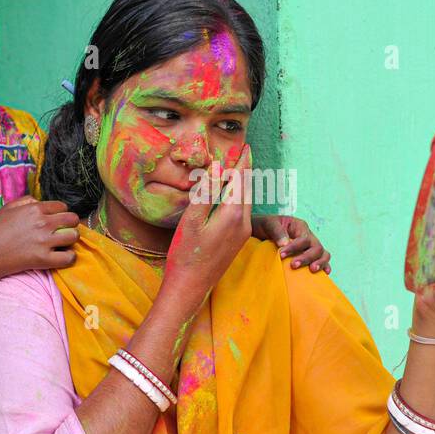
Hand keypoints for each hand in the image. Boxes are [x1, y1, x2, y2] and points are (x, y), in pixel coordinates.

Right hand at [0, 196, 79, 279]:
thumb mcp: (8, 208)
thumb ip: (26, 201)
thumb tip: (40, 202)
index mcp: (35, 209)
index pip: (62, 207)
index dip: (62, 214)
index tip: (57, 221)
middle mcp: (42, 223)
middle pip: (72, 219)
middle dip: (70, 224)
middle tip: (64, 231)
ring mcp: (44, 241)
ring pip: (74, 236)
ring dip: (71, 240)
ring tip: (63, 244)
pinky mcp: (43, 259)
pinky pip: (69, 257)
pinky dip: (68, 257)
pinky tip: (61, 256)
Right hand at [162, 144, 252, 301]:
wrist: (190, 287)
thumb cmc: (186, 254)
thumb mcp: (192, 219)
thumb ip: (206, 193)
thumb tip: (217, 169)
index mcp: (233, 214)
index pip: (240, 180)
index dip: (242, 162)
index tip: (245, 146)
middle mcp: (243, 223)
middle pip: (247, 189)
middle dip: (246, 169)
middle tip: (245, 151)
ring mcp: (242, 234)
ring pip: (246, 201)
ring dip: (243, 183)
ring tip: (240, 168)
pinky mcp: (238, 241)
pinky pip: (242, 212)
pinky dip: (239, 197)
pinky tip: (233, 195)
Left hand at [253, 214, 331, 273]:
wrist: (261, 231)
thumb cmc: (265, 227)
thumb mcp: (268, 224)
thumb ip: (277, 232)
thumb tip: (284, 244)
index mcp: (300, 226)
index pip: (303, 238)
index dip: (294, 247)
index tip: (281, 254)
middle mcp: (308, 236)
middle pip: (316, 247)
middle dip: (306, 257)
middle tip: (293, 265)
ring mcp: (311, 246)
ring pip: (323, 253)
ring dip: (319, 262)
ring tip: (312, 270)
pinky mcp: (310, 256)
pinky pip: (322, 260)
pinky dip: (325, 266)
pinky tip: (325, 273)